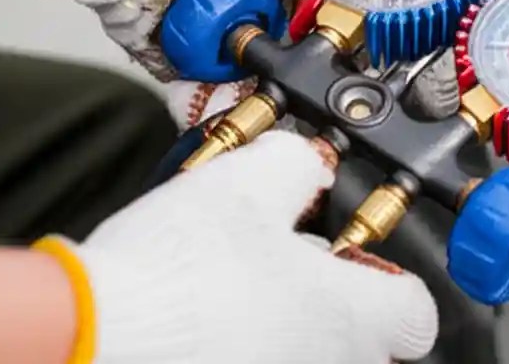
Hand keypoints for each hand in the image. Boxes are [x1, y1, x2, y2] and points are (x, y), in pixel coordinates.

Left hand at [33, 0, 424, 83]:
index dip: (394, 11)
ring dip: (288, 91)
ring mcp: (259, 38)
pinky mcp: (219, 72)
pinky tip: (230, 97)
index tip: (403, 30)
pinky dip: (232, 108)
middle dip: (340, 61)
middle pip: (344, 46)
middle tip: (331, 59)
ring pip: (296, 82)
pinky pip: (241, 103)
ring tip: (273, 81)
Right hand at [36, 130, 437, 363]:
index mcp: (354, 317)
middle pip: (365, 344)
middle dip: (336, 307)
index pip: (415, 313)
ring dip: (288, 330)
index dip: (392, 281)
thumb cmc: (178, 272)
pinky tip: (205, 327)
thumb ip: (296, 164)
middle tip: (288, 272)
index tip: (357, 263)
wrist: (93, 337)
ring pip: (309, 358)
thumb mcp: (249, 180)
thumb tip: (305, 164)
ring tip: (236, 295)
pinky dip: (243, 349)